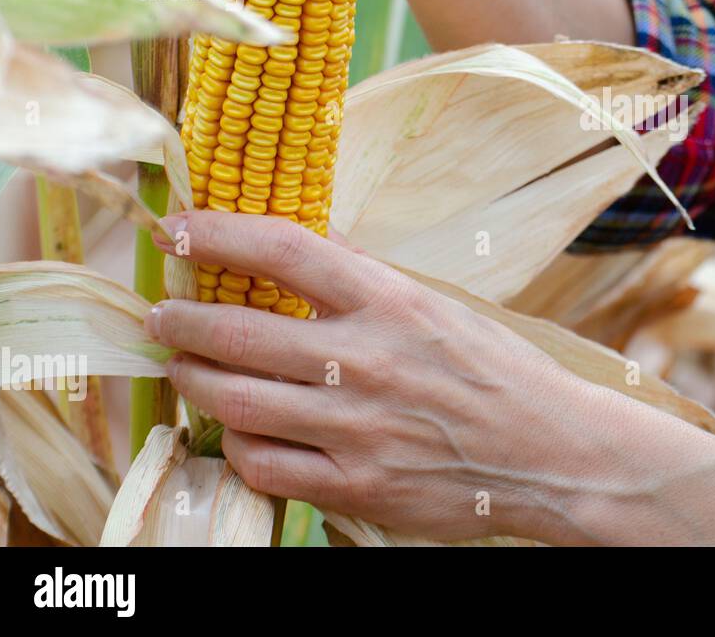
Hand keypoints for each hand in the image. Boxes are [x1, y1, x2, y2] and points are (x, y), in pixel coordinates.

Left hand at [146, 210, 606, 541]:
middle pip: (236, 332)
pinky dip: (238, 445)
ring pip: (234, 402)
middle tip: (161, 314)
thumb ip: (367, 274)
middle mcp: (367, 360)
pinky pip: (263, 466)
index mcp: (393, 302)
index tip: (179, 227)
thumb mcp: (441, 306)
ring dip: (194, 380)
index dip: (218, 233)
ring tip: (187, 368)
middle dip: (179, 320)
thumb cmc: (499, 372)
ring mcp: (358, 429)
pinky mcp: (357, 486)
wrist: (552, 453)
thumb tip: (305, 233)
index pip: (285, 250)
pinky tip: (240, 431)